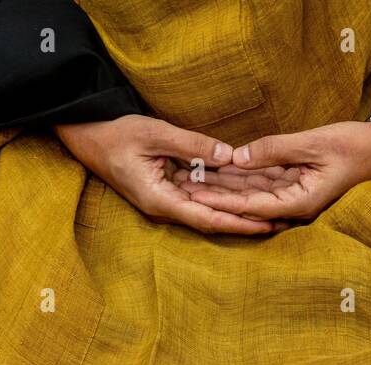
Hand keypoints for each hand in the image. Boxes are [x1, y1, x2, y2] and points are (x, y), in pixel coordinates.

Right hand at [54, 114, 280, 234]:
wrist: (88, 137)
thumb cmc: (116, 135)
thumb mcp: (155, 134)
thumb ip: (191, 145)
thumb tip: (227, 155)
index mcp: (161, 201)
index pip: (208, 219)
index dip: (239, 223)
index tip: (266, 224)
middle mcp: (166, 207)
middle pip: (214, 219)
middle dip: (246, 221)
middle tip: (282, 221)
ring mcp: (167, 199)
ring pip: (209, 208)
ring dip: (238, 209)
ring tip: (272, 210)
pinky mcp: (169, 189)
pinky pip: (201, 195)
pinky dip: (223, 194)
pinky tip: (246, 192)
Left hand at [184, 87, 370, 222]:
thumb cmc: (356, 147)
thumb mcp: (314, 144)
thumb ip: (275, 150)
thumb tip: (238, 156)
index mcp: (300, 203)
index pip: (250, 206)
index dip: (220, 201)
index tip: (195, 196)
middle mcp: (296, 205)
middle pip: (248, 203)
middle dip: (217, 196)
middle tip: (184, 188)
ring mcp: (297, 196)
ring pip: (255, 193)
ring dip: (227, 188)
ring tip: (195, 180)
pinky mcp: (299, 184)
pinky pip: (267, 183)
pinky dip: (245, 178)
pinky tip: (223, 171)